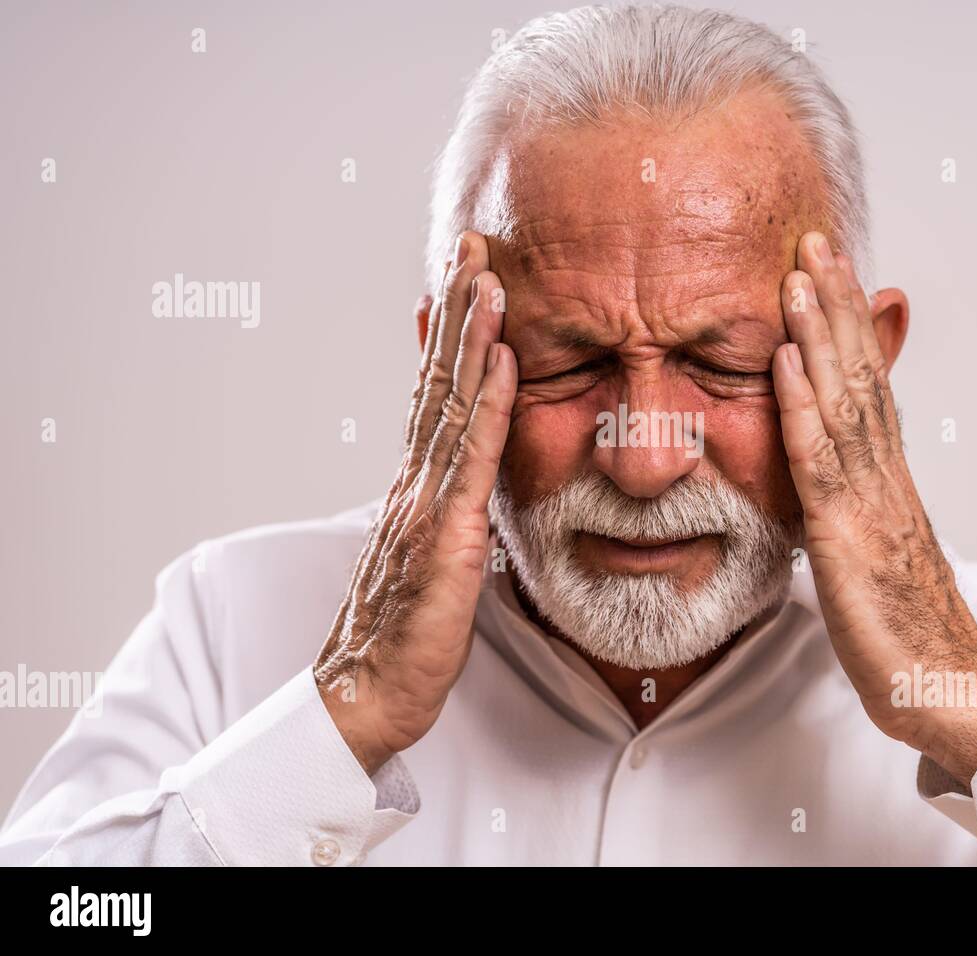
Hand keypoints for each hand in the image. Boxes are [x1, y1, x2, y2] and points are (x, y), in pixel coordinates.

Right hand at [313, 231, 515, 774]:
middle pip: (437, 379)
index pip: (435, 394)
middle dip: (457, 309)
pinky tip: (503, 359)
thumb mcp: (434, 558)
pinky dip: (487, 403)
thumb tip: (475, 486)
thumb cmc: (406, 633)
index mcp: (417, 485)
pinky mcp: (444, 532)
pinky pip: (472, 456)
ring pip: (451, 402)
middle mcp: (415, 480)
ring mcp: (425, 501)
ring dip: (471, 334)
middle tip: (474, 244)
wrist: (367, 691)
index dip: (450, 336)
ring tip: (489, 274)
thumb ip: (451, 513)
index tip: (468, 281)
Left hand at [772, 232, 976, 785]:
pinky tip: (784, 359)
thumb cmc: (902, 624)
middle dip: (838, 302)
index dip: (847, 323)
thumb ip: (848, 499)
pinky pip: (820, 459)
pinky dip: (801, 404)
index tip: (826, 268)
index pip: (866, 381)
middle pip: (861, 372)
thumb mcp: (870, 546)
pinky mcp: (847, 534)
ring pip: (843, 400)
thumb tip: (827, 468)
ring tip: (800, 272)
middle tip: (815, 239)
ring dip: (820, 332)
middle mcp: (883, 472)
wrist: (944, 685)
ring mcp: (869, 498)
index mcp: (885, 475)